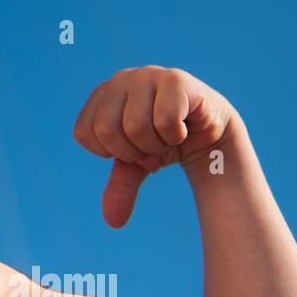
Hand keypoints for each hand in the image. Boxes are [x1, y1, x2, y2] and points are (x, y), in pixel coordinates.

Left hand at [72, 66, 235, 227]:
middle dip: (134, 152)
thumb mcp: (137, 165)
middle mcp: (120, 79)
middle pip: (107, 130)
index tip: (134, 150)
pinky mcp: (175, 79)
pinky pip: (164, 120)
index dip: (112, 153)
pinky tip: (184, 127)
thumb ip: (120, 186)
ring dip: (157, 146)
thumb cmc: (166, 144)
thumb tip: (112, 221)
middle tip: (153, 148)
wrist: (211, 137)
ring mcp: (147, 75)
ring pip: (135, 127)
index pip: (85, 133)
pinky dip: (175, 136)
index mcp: (102, 95)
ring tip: (169, 137)